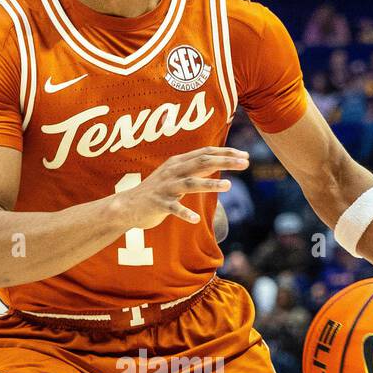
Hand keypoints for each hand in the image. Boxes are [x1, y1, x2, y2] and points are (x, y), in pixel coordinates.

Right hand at [126, 147, 248, 230]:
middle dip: (225, 161)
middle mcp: (173, 172)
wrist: (128, 206)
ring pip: (190, 183)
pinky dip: (184, 213)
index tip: (245, 155)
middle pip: (202, 162)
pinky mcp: (159, 204)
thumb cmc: (157, 191)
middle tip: (245, 163)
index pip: (205, 152)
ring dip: (210, 183)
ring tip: (228, 185)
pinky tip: (195, 219)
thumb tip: (218, 161)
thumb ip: (195, 169)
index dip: (226, 152)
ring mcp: (165, 188)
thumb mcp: (176, 175)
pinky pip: (174, 208)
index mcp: (178, 162)